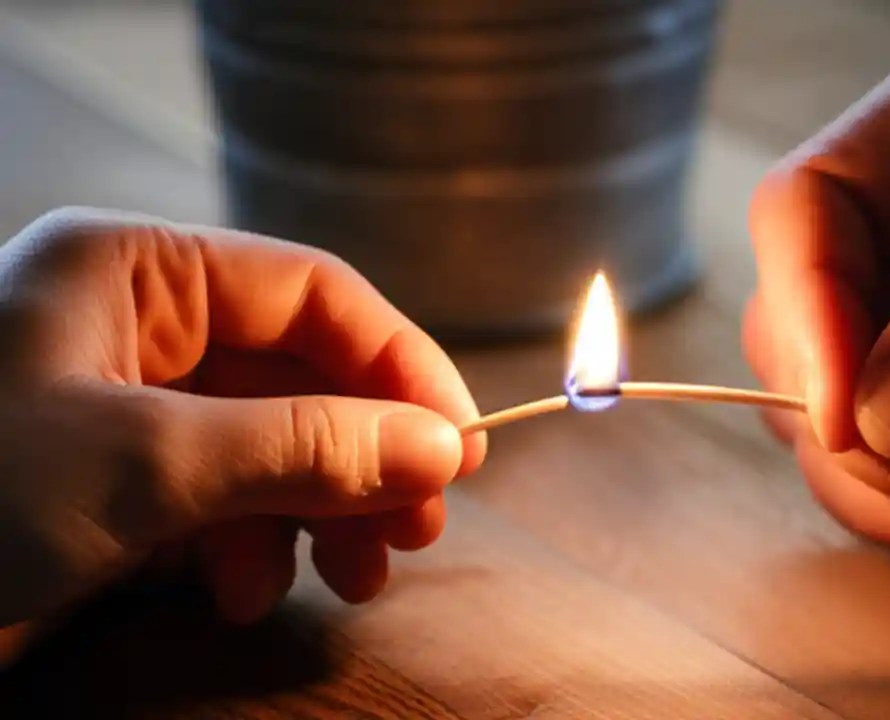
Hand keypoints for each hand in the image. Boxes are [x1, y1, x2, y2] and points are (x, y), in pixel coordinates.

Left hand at [0, 207, 484, 631]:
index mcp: (137, 271)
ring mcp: (127, 407)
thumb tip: (443, 447)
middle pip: (303, 374)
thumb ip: (309, 446)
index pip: (315, 293)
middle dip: (365, 455)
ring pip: (273, 443)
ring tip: (359, 578)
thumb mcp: (153, 465)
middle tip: (420, 527)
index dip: (402, 364)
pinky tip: (247, 595)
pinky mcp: (116, 482)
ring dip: (321, 512)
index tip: (462, 444)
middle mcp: (138, 327)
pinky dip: (253, 547)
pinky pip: (224, 496)